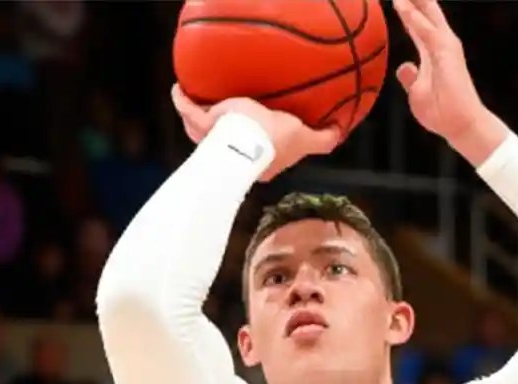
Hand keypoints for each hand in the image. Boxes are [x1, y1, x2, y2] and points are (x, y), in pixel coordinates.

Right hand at [171, 85, 340, 180]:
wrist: (251, 138)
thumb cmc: (277, 141)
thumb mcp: (305, 137)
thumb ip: (322, 139)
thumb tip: (339, 132)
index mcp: (260, 160)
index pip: (258, 154)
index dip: (259, 148)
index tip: (260, 135)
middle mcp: (235, 154)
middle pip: (229, 144)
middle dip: (224, 136)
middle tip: (224, 121)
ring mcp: (217, 140)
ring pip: (206, 133)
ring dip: (201, 120)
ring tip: (199, 106)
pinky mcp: (205, 124)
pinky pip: (190, 111)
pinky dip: (183, 101)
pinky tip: (178, 89)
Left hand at [392, 0, 507, 164]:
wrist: (461, 126)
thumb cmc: (441, 112)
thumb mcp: (417, 92)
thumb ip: (410, 77)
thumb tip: (405, 67)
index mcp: (432, 51)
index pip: (416, 23)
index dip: (406, 8)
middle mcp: (441, 43)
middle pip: (425, 11)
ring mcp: (445, 46)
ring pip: (426, 14)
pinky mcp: (446, 53)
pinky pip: (426, 31)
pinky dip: (413, 17)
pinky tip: (401, 5)